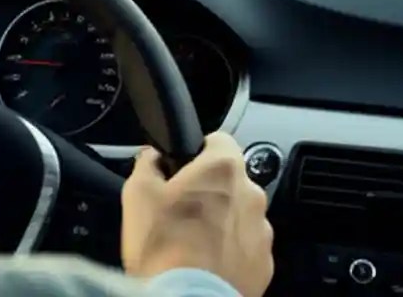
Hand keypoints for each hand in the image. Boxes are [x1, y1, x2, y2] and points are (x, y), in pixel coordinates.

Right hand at [121, 132, 273, 296]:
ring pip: (240, 214)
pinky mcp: (265, 263)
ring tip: (193, 242)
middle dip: (209, 190)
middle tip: (181, 210)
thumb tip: (152, 157)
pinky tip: (207, 263)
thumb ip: (147, 164)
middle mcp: (252, 193)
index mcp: (224, 168)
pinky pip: (246, 246)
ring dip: (222, 221)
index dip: (197, 152)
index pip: (218, 140)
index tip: (182, 170)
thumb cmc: (164, 245)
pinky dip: (230, 250)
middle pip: (229, 181)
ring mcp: (263, 230)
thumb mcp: (138, 194)